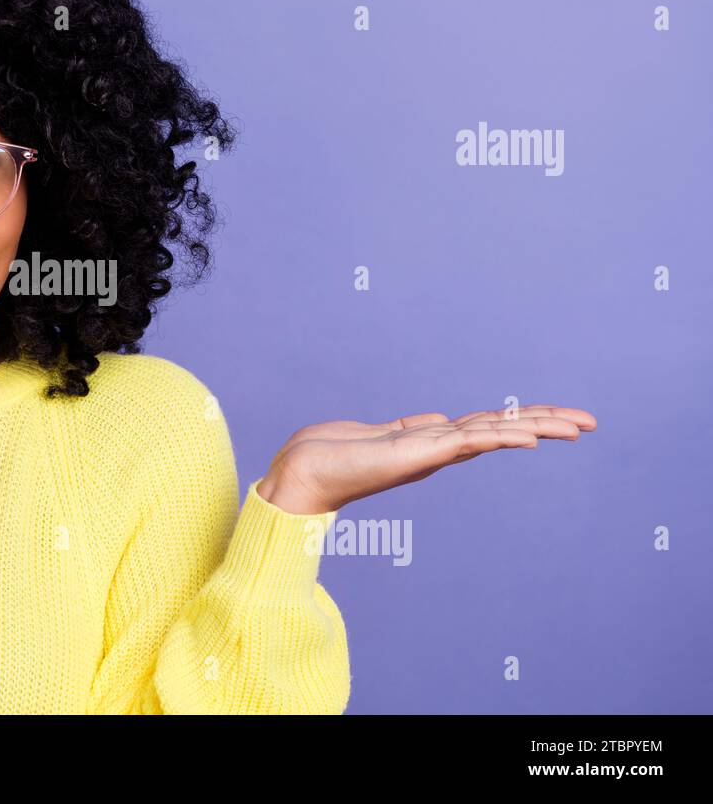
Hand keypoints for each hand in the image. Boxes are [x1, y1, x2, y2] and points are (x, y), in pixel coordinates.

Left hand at [257, 405, 597, 513]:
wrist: (300, 474)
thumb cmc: (332, 455)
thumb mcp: (381, 434)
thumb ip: (413, 429)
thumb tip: (439, 421)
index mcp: (432, 441)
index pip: (489, 425)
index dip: (525, 420)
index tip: (561, 417)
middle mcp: (438, 449)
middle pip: (502, 429)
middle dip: (546, 424)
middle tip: (591, 423)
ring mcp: (430, 452)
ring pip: (493, 433)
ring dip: (536, 428)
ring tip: (577, 427)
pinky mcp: (417, 454)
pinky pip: (466, 442)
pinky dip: (498, 437)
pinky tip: (527, 436)